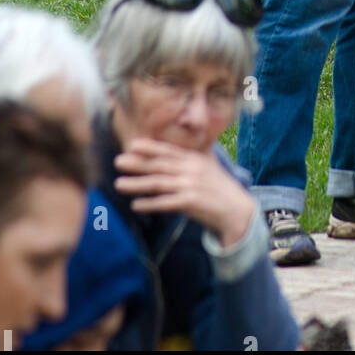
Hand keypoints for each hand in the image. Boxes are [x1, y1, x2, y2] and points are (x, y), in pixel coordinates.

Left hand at [114, 138, 254, 246]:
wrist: (236, 209)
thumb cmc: (219, 187)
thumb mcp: (208, 166)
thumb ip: (195, 154)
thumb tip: (182, 146)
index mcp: (194, 158)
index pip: (168, 151)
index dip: (149, 147)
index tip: (131, 144)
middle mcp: (191, 169)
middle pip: (159, 165)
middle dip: (137, 163)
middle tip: (118, 162)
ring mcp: (191, 185)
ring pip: (158, 183)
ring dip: (137, 184)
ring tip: (118, 184)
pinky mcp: (191, 202)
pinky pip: (166, 202)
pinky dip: (150, 204)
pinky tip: (136, 205)